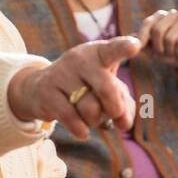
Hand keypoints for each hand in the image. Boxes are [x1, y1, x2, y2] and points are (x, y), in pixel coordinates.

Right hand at [7, 36, 140, 139]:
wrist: (42, 87)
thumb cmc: (87, 86)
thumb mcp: (109, 89)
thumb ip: (124, 105)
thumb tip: (124, 124)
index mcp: (100, 53)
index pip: (114, 49)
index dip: (124, 47)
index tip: (136, 45)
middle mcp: (80, 58)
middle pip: (106, 89)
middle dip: (115, 108)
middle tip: (114, 113)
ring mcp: (61, 73)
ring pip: (90, 109)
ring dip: (95, 120)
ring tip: (90, 115)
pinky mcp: (46, 90)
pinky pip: (71, 118)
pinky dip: (81, 130)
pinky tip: (82, 131)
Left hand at [137, 9, 177, 73]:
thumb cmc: (166, 51)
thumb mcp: (150, 49)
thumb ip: (140, 43)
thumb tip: (132, 37)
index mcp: (159, 17)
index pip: (148, 23)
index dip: (143, 36)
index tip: (140, 46)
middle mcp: (171, 14)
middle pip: (158, 30)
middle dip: (159, 47)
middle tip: (163, 52)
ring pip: (170, 38)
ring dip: (170, 51)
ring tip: (173, 52)